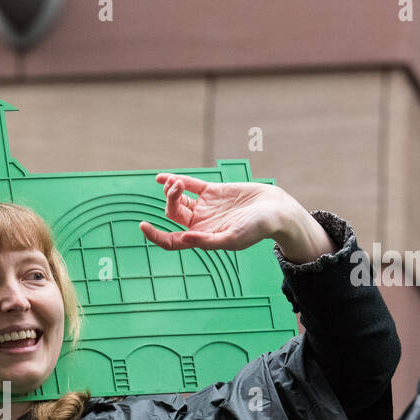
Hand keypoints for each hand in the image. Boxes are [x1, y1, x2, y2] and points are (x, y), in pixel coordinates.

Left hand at [139, 173, 333, 261]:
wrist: (277, 210)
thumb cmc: (258, 229)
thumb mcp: (233, 238)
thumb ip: (208, 241)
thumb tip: (184, 238)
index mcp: (202, 239)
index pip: (172, 241)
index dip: (156, 236)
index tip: (143, 226)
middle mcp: (200, 224)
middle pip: (173, 215)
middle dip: (169, 202)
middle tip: (176, 189)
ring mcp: (205, 207)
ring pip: (179, 200)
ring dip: (172, 191)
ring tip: (175, 182)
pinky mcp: (213, 192)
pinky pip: (189, 186)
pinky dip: (175, 181)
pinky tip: (161, 178)